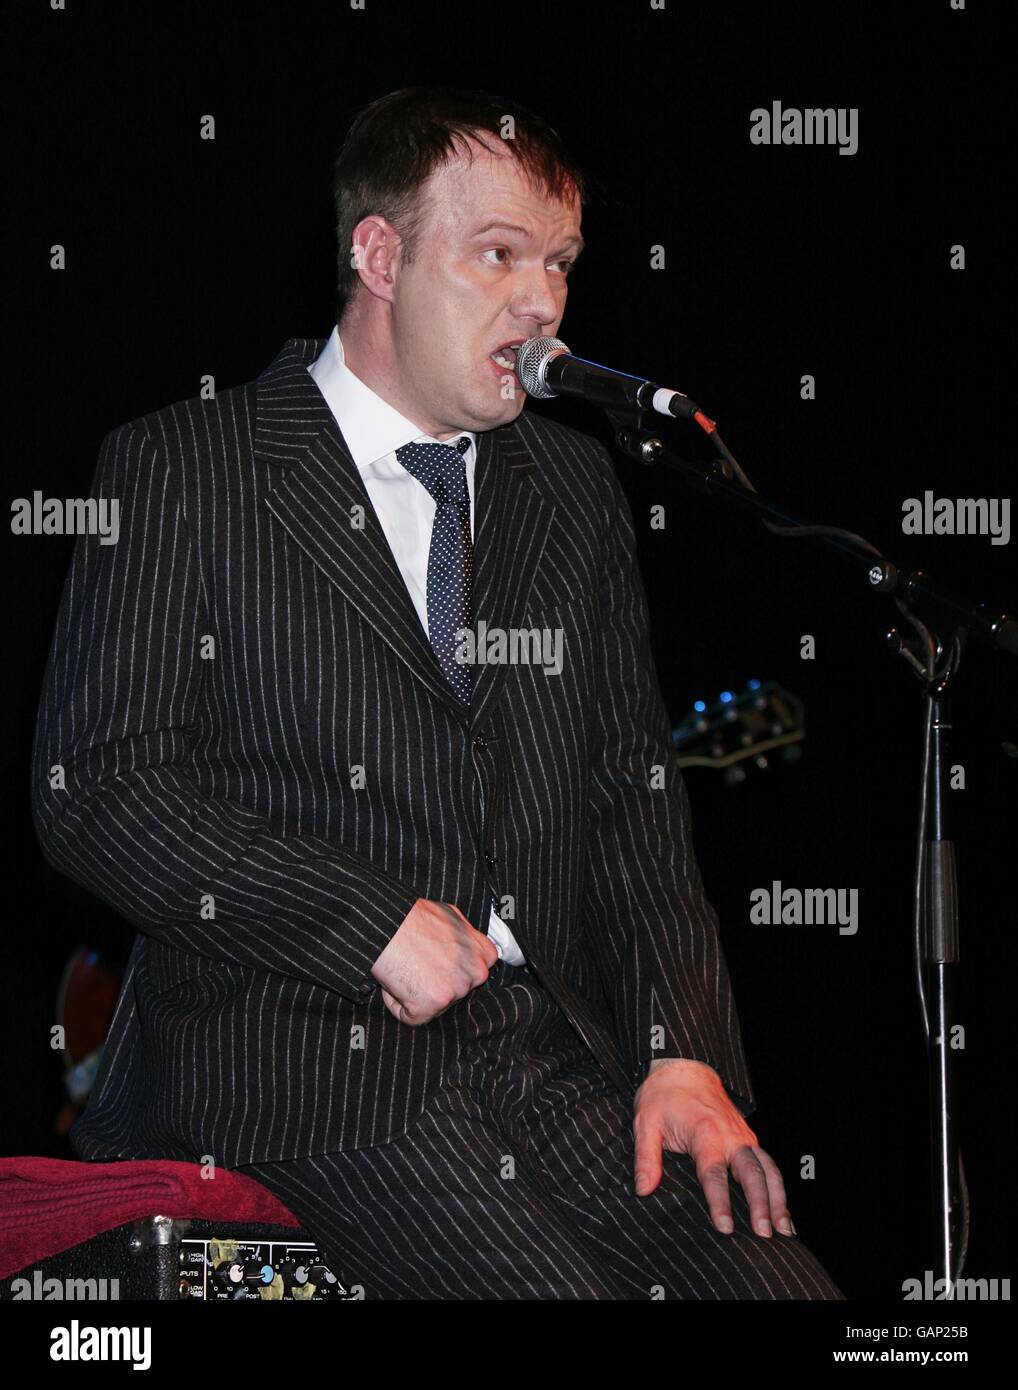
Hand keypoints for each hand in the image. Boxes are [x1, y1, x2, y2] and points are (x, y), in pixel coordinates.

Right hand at [370, 898, 498, 1025]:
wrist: (389, 924)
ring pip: (434, 1004)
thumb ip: (465, 938)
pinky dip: (398, 1003)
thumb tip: (464, 945)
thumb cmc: (414, 918)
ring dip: (416, 993)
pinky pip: (411, 1016)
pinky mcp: (433, 1005)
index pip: (472, 974)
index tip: (437, 965)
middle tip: (417, 964)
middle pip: (454, 991)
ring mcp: (456, 991)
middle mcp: (475, 973)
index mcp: (484, 954)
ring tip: (405, 968)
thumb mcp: (452, 917)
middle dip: (435, 983)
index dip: (450, 970)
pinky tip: (395, 982)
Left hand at [632, 1058, 795, 1238]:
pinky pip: (769, 1165)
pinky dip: (779, 1188)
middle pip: (752, 1174)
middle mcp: (731, 1136)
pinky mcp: (749, 1138)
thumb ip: (646, 1158)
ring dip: (778, 1200)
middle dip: (760, 1204)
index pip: (714, 1174)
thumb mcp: (646, 1122)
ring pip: (768, 1170)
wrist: (683, 1068)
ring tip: (784, 1230)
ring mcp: (743, 1136)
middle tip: (764, 1233)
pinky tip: (783, 1211)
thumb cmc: (663, 1095)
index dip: (720, 1202)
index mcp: (705, 1133)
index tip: (725, 1227)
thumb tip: (643, 1190)